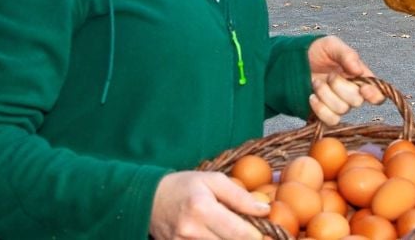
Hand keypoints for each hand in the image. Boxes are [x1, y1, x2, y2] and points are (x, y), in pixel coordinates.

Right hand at [149, 170, 267, 239]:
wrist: (149, 199)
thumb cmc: (185, 186)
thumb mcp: (214, 180)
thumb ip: (240, 195)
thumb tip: (265, 210)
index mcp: (202, 208)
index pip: (239, 233)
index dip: (257, 236)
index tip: (266, 233)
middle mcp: (191, 230)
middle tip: (254, 234)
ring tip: (234, 232)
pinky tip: (218, 237)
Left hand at [307, 36, 385, 124]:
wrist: (293, 61)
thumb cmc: (317, 51)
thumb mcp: (332, 45)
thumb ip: (347, 55)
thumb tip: (358, 70)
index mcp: (360, 77)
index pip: (377, 93)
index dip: (373, 94)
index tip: (363, 88)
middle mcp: (352, 94)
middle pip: (357, 101)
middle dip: (340, 87)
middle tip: (329, 75)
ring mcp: (339, 105)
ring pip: (342, 110)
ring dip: (326, 95)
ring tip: (316, 82)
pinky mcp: (325, 114)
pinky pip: (330, 120)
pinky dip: (320, 108)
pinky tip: (312, 96)